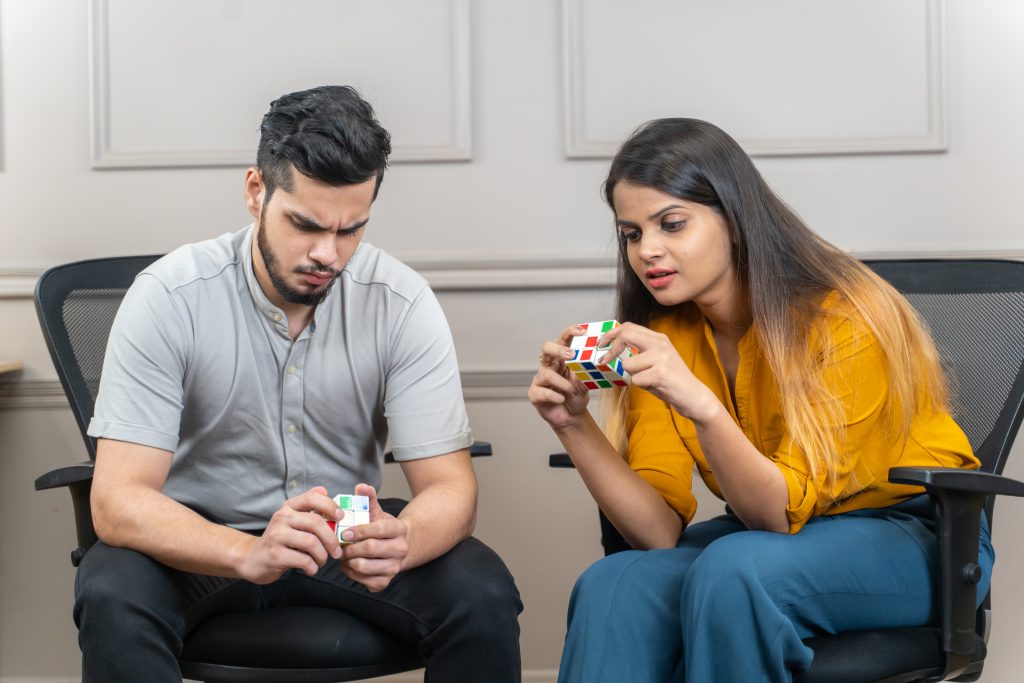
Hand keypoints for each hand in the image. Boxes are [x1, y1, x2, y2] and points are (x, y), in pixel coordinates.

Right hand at [237, 486, 341, 584]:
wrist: (252, 559)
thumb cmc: (280, 540)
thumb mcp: (292, 521)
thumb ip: (309, 508)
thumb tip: (324, 490)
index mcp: (289, 507)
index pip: (312, 498)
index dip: (329, 505)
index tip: (340, 517)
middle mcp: (282, 518)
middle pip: (316, 523)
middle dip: (331, 539)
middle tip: (337, 552)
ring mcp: (277, 536)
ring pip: (311, 543)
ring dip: (322, 555)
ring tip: (321, 561)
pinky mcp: (275, 555)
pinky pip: (303, 560)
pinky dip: (312, 567)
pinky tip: (311, 568)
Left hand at [337, 483, 409, 591]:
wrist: (400, 547)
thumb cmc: (384, 529)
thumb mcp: (378, 512)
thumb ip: (368, 498)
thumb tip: (360, 486)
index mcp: (399, 529)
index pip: (378, 529)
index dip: (358, 531)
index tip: (344, 532)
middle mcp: (401, 549)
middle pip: (370, 549)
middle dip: (350, 547)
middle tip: (339, 544)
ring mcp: (394, 567)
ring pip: (365, 566)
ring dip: (348, 561)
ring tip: (343, 554)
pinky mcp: (386, 582)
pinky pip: (364, 581)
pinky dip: (351, 573)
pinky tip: (349, 564)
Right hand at [528, 324, 591, 431]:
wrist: (572, 417)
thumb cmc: (577, 396)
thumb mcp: (586, 382)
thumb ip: (586, 371)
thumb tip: (594, 361)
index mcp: (561, 359)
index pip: (563, 340)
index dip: (570, 332)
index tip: (581, 330)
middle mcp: (549, 366)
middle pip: (546, 348)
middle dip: (558, 349)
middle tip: (571, 355)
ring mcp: (540, 380)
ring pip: (546, 373)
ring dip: (562, 382)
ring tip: (572, 390)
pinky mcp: (535, 394)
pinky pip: (542, 391)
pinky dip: (554, 395)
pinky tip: (562, 399)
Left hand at [599, 323, 718, 421]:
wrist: (695, 396)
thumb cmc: (672, 381)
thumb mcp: (656, 360)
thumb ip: (639, 352)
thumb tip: (612, 349)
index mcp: (659, 338)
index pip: (628, 327)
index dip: (611, 334)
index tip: (601, 344)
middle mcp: (660, 344)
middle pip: (625, 335)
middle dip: (611, 349)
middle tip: (603, 359)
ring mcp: (661, 357)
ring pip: (628, 364)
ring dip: (633, 376)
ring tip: (648, 380)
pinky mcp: (660, 373)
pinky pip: (636, 380)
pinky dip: (642, 387)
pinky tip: (656, 387)